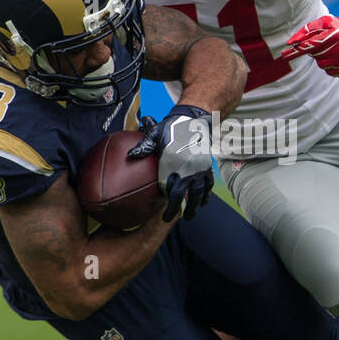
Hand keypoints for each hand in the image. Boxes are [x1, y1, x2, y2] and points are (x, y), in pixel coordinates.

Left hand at [128, 105, 213, 220]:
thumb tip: (130, 156)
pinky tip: (203, 201)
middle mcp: (189, 170)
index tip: (165, 217)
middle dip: (183, 210)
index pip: (172, 192)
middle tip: (177, 219)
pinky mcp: (207, 167)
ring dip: (195, 205)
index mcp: (175, 165)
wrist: (193, 120)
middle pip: (186, 196)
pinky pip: (208, 184)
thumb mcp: (155, 134)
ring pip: (199, 192)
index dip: (170, 207)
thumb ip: (144, 146)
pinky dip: (206, 194)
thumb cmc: (171, 128)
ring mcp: (200, 170)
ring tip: (191, 215)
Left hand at [280, 14, 338, 75]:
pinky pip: (329, 71)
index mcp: (334, 35)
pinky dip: (330, 64)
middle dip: (315, 50)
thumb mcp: (326, 22)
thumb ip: (308, 30)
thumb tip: (291, 42)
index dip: (296, 51)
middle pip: (314, 55)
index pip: (310, 45)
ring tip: (334, 49)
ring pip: (321, 64)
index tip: (283, 55)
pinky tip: (338, 57)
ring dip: (322, 57)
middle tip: (326, 42)